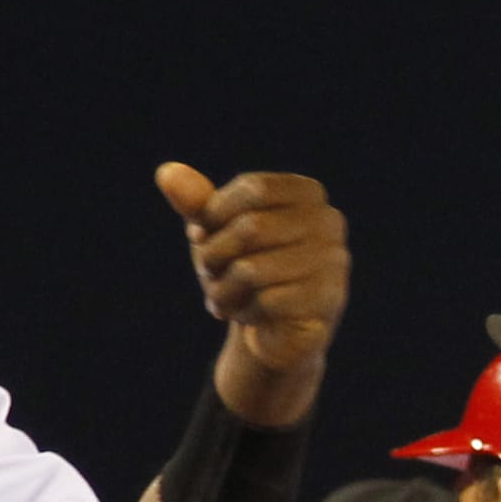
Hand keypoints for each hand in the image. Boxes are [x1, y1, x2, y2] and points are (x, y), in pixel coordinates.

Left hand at [158, 164, 348, 418]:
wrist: (278, 328)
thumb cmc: (248, 267)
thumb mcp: (218, 231)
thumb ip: (197, 202)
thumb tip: (166, 173)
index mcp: (309, 194)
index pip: (254, 188)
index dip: (216, 212)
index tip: (201, 234)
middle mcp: (330, 223)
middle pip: (252, 228)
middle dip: (214, 254)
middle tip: (205, 273)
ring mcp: (334, 263)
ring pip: (254, 269)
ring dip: (223, 288)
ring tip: (219, 299)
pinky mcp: (328, 301)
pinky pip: (269, 301)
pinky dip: (245, 311)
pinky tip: (245, 316)